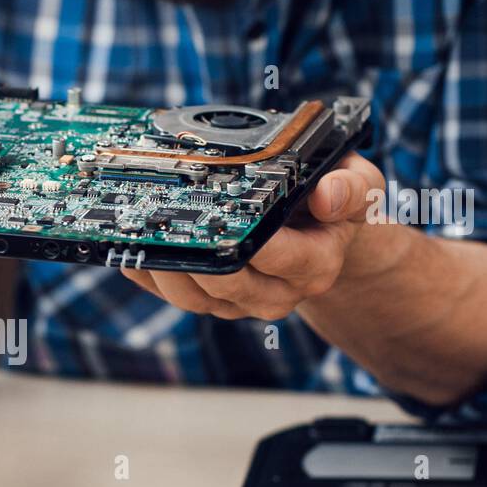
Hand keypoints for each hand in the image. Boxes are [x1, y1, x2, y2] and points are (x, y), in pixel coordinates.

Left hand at [120, 153, 392, 320]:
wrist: (319, 232)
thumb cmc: (333, 201)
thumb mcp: (359, 184)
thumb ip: (350, 189)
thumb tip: (327, 196)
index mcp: (313, 265)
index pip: (273, 256)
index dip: (244, 239)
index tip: (216, 214)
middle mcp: (276, 292)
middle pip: (225, 283)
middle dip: (192, 254)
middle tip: (160, 219)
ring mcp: (239, 302)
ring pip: (192, 297)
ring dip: (161, 267)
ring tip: (137, 232)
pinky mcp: (211, 301)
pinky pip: (170, 294)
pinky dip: (147, 273)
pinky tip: (127, 246)